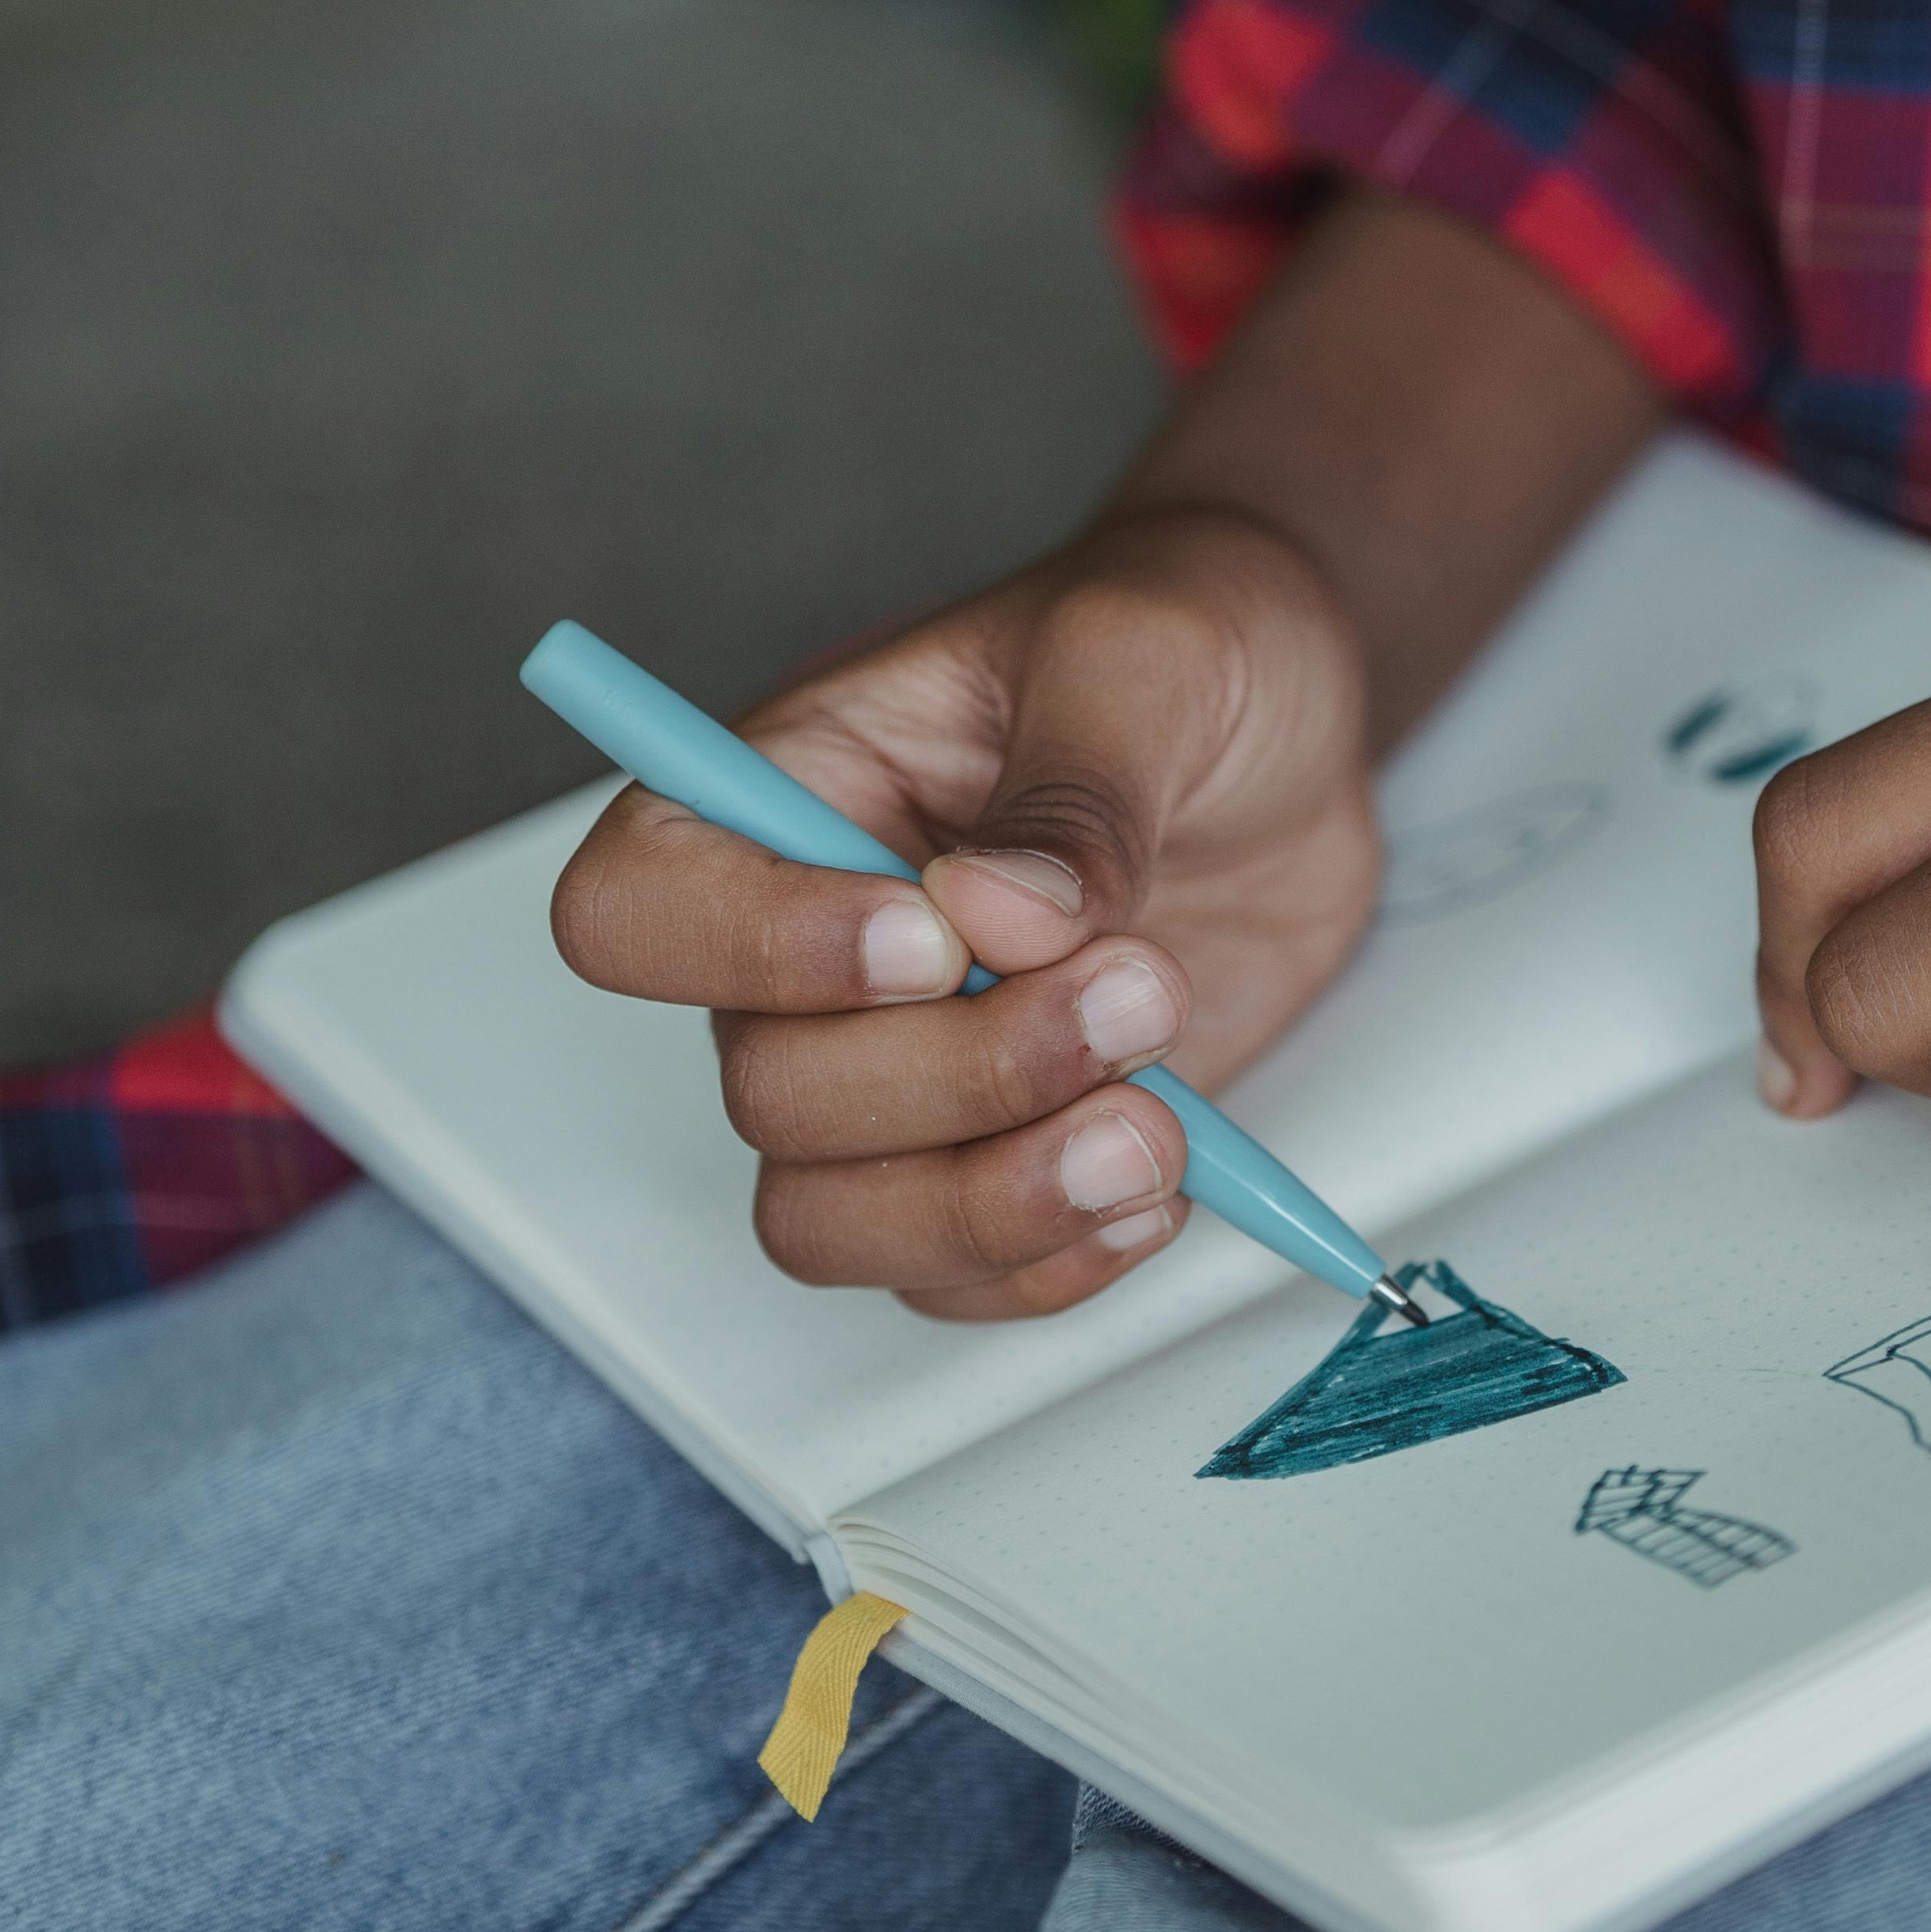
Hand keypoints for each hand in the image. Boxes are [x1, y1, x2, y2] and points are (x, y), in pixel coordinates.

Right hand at [550, 508, 1379, 1318]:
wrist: (1296, 742)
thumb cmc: (1187, 651)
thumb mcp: (1152, 655)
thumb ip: (1078, 784)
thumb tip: (1005, 910)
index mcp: (786, 790)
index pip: (634, 908)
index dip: (756, 953)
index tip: (937, 936)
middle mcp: (801, 954)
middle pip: (767, 1093)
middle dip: (965, 1077)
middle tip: (1144, 993)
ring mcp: (891, 1069)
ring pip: (829, 1219)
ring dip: (995, 1204)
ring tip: (1160, 1129)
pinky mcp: (992, 1153)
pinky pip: (950, 1280)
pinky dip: (1053, 1262)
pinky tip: (1165, 1183)